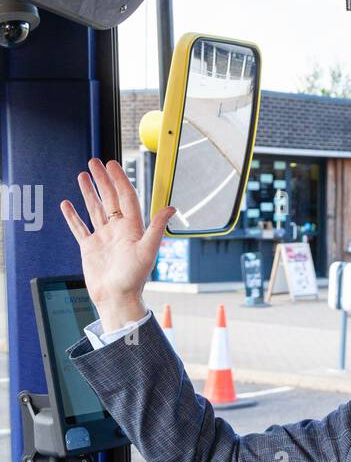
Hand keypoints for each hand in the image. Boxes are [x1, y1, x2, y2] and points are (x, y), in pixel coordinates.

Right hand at [60, 159, 175, 317]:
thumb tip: (171, 208)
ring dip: (89, 192)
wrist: (116, 299)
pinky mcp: (90, 248)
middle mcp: (118, 230)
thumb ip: (156, 228)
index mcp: (132, 228)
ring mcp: (103, 238)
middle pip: (110, 198)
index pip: (126, 197)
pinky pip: (80, 228)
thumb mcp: (147, 252)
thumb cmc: (133, 279)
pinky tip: (67, 204)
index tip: (112, 165)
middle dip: (103, 180)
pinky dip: (73, 216)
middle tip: (95, 162)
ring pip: (95, 209)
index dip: (119, 180)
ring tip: (83, 175)